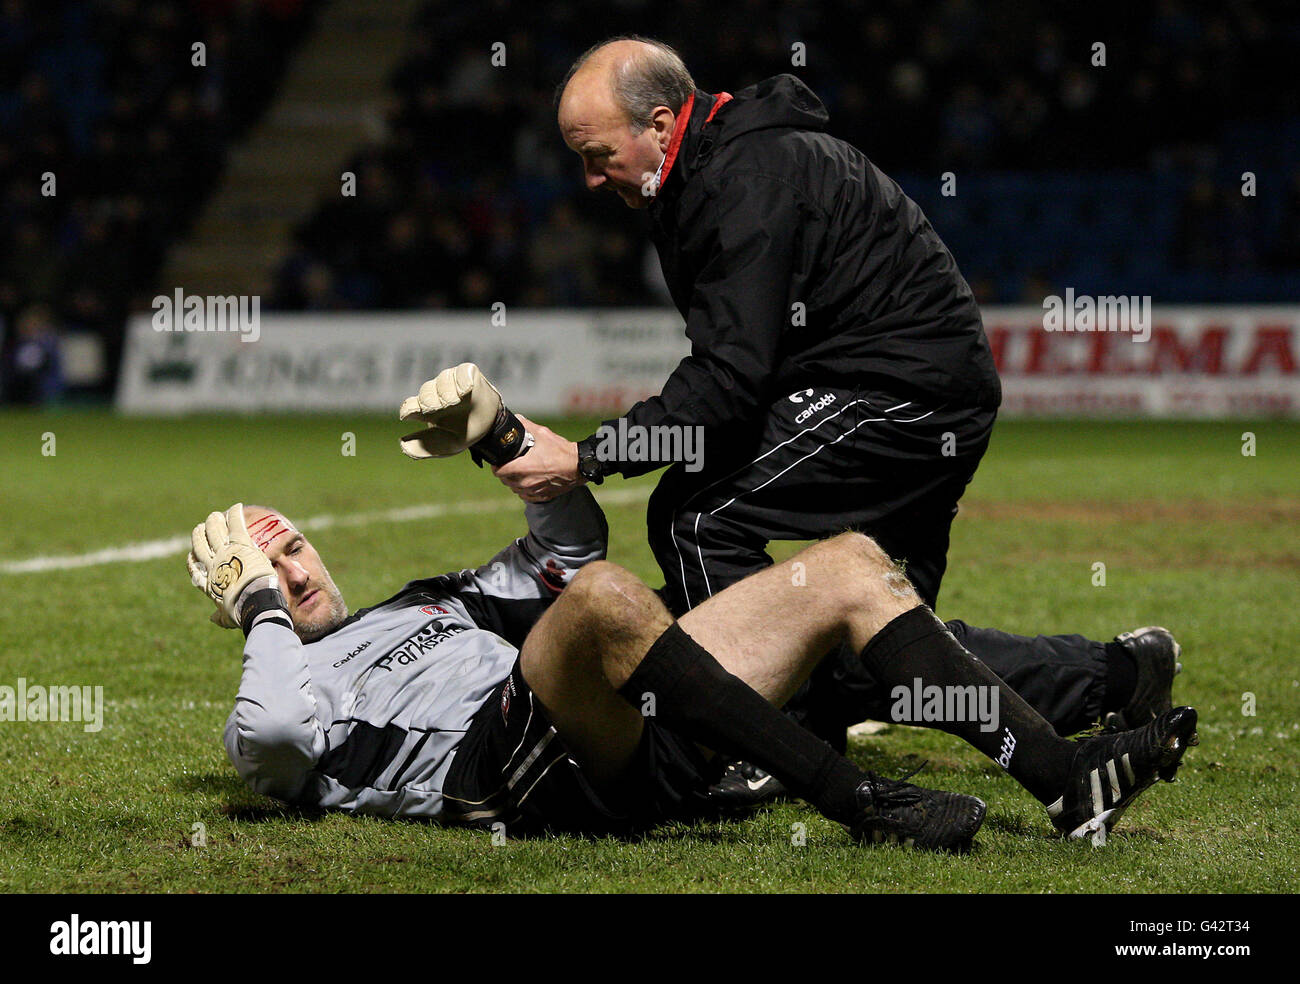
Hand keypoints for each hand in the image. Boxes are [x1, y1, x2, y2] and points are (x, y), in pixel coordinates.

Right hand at [187, 503, 277, 628]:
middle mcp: (212, 564)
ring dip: (214, 521)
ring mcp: (225, 552)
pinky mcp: (241, 544)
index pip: (193, 567)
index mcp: (207, 582)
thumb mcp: (227, 617)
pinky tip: (237, 506)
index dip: (192, 558)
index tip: (192, 554)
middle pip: (200, 544)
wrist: (254, 601)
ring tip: (216, 516)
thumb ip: (220, 617)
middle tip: (202, 527)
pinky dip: (235, 514)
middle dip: (200, 534)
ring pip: (214, 530)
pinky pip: (236, 524)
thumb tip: (213, 620)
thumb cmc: (242, 611)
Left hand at [399, 363, 528, 464]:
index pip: (410, 406)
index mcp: (425, 409)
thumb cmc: (464, 433)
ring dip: (446, 392)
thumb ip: (424, 447)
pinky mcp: (466, 373)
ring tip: (453, 401)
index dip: (409, 409)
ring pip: (442, 381)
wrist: (490, 428)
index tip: (407, 416)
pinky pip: (462, 372)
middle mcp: (435, 393)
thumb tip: (402, 444)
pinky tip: (465, 390)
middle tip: (434, 409)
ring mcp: (450, 381)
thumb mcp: (444, 445)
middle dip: (429, 401)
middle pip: (426, 392)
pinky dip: (462, 380)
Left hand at [492, 416, 581, 502]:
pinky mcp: (541, 496)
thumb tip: (516, 419)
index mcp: (522, 468)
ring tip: (521, 471)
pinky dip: (526, 488)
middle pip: (505, 480)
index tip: (500, 461)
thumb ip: (526, 426)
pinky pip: (526, 495)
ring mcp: (533, 491)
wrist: (579, 466)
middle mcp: (525, 483)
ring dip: (515, 481)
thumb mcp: (543, 433)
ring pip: (515, 488)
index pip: (498, 472)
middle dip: (506, 472)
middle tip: (511, 463)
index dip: (497, 465)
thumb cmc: (561, 451)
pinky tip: (531, 479)